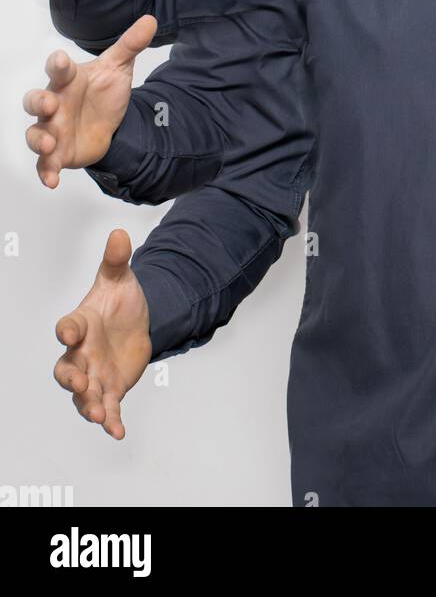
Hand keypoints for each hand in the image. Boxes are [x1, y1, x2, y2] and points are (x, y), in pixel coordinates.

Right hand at [23, 15, 156, 186]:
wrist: (109, 123)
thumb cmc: (102, 92)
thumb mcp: (119, 68)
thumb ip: (130, 45)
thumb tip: (150, 20)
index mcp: (68, 80)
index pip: (58, 69)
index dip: (57, 65)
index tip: (59, 61)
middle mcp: (55, 103)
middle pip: (35, 100)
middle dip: (38, 102)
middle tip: (49, 104)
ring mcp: (53, 129)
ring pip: (35, 134)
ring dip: (38, 139)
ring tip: (49, 143)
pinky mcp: (57, 153)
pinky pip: (45, 164)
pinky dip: (46, 172)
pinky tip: (52, 181)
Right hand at [53, 230, 151, 438]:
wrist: (137, 322)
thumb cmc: (119, 300)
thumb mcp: (121, 278)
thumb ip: (117, 260)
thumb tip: (120, 233)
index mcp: (82, 324)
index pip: (69, 327)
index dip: (68, 329)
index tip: (69, 330)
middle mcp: (82, 353)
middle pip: (67, 369)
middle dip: (72, 378)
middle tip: (81, 382)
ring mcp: (95, 374)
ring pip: (84, 396)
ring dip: (89, 406)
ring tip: (100, 415)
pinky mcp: (110, 390)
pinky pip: (107, 409)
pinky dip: (111, 421)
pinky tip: (118, 432)